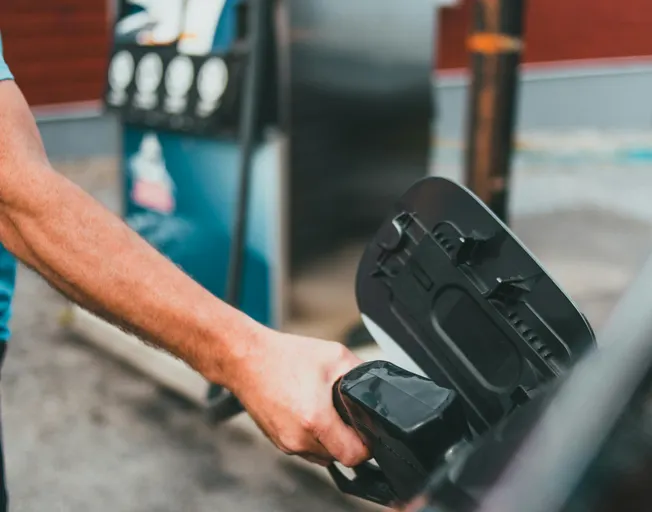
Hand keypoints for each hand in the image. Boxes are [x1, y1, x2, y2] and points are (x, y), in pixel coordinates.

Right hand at [227, 329, 370, 466]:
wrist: (245, 359)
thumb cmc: (283, 356)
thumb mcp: (333, 355)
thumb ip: (361, 372)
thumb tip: (376, 386)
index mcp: (315, 419)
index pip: (353, 456)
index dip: (366, 445)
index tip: (366, 431)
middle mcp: (299, 437)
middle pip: (338, 456)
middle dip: (347, 439)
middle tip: (345, 413)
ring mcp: (285, 442)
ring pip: (320, 454)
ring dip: (328, 439)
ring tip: (325, 409)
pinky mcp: (276, 440)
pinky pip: (303, 447)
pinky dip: (311, 435)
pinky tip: (309, 410)